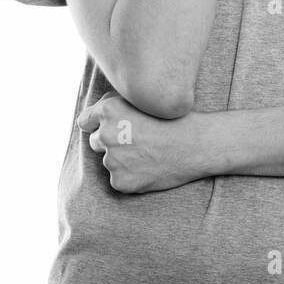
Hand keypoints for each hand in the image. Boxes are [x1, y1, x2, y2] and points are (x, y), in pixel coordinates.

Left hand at [76, 92, 201, 193]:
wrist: (198, 145)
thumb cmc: (175, 119)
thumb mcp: (145, 101)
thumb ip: (116, 106)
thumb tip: (95, 116)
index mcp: (109, 111)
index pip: (85, 121)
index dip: (98, 124)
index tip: (111, 128)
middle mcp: (106, 134)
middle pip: (97, 142)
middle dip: (113, 142)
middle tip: (141, 141)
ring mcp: (112, 160)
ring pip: (111, 161)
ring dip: (124, 160)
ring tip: (151, 154)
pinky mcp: (120, 182)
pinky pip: (120, 179)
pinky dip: (132, 177)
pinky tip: (151, 168)